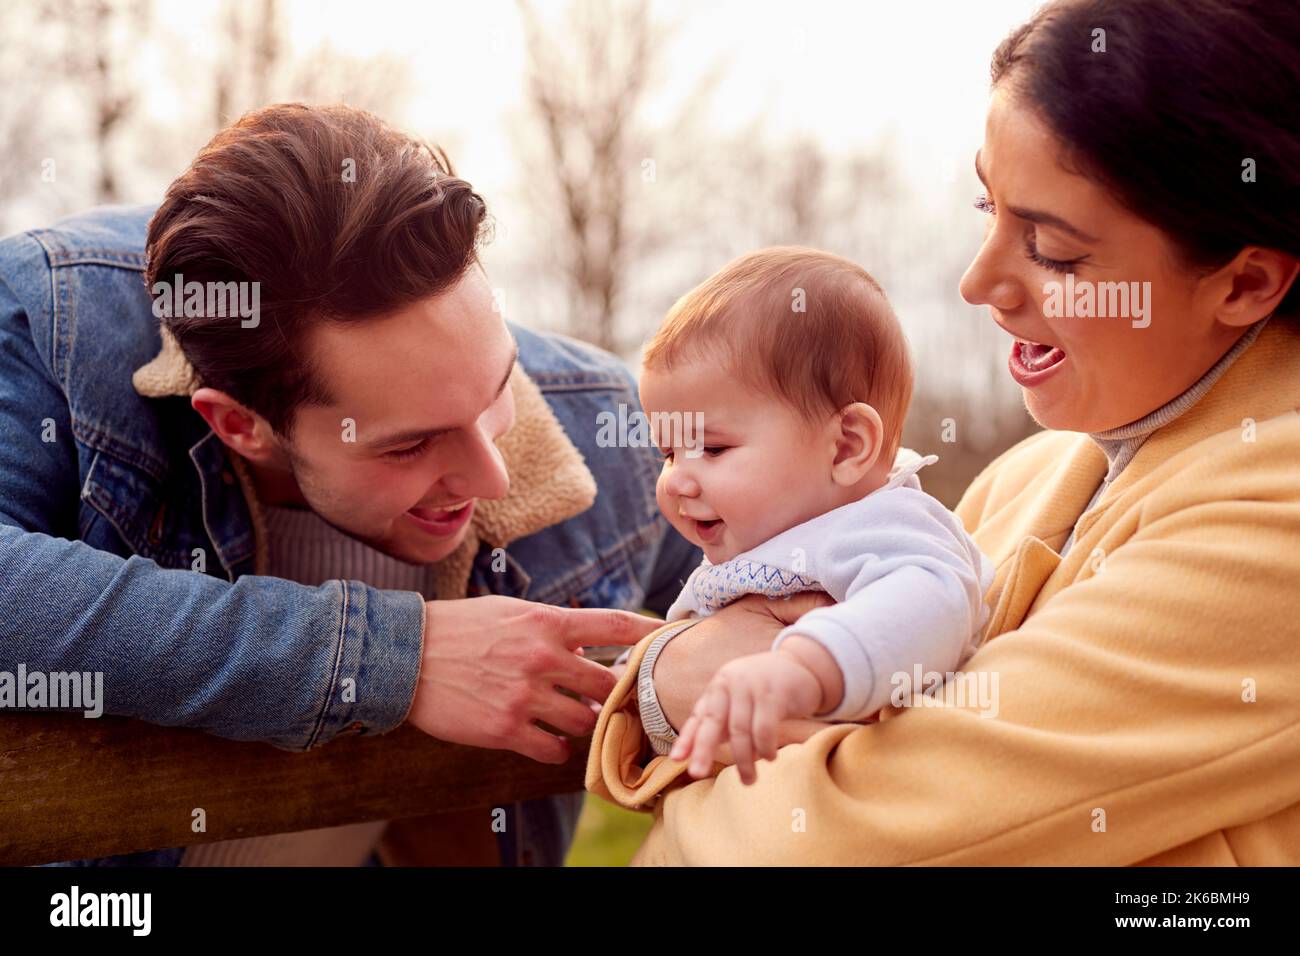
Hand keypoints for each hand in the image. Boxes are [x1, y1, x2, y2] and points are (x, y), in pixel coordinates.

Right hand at [406, 596, 659, 763]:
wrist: (407, 655)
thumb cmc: (459, 628)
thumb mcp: (511, 611)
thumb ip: (551, 625)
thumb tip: (587, 641)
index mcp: (546, 622)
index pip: (614, 623)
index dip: (648, 632)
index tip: (668, 639)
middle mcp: (543, 657)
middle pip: (608, 681)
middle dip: (617, 692)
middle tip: (621, 699)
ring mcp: (526, 695)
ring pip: (584, 720)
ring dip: (587, 723)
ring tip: (579, 719)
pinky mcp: (506, 728)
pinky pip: (552, 748)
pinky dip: (557, 748)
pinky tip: (550, 741)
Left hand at [670, 650, 823, 783]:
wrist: (802, 666)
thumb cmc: (764, 689)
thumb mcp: (737, 700)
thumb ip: (717, 721)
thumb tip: (692, 753)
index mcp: (718, 686)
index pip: (699, 716)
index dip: (687, 738)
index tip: (677, 759)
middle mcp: (731, 682)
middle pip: (714, 721)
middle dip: (704, 749)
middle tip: (697, 773)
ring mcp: (752, 686)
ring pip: (741, 731)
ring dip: (744, 760)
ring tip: (748, 780)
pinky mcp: (775, 694)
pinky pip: (764, 728)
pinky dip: (765, 748)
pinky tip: (769, 758)